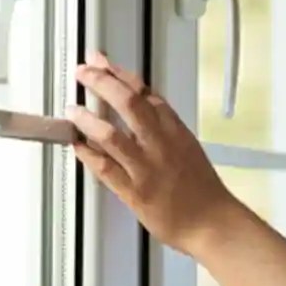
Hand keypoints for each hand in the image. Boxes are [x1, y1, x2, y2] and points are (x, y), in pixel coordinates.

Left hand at [65, 52, 238, 256]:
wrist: (213, 223)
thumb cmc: (201, 189)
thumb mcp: (186, 146)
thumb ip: (162, 126)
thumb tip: (137, 106)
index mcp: (174, 129)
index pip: (145, 92)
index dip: (120, 74)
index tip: (102, 62)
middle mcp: (160, 144)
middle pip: (128, 103)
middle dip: (102, 82)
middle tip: (83, 72)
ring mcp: (146, 168)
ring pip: (112, 135)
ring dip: (87, 119)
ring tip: (72, 109)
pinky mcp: (135, 193)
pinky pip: (106, 169)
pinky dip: (87, 155)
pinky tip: (76, 145)